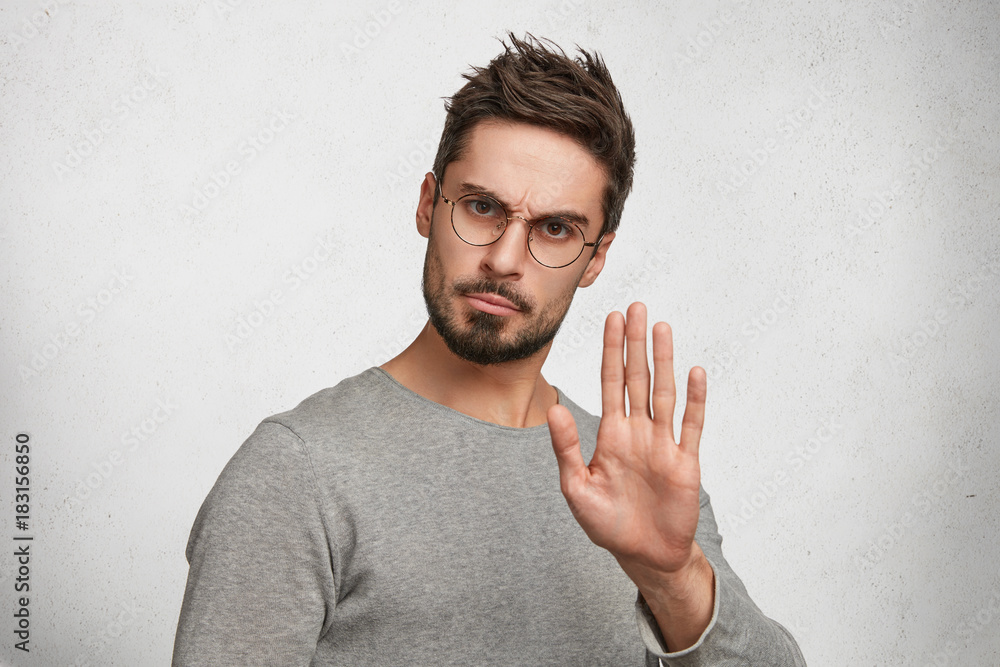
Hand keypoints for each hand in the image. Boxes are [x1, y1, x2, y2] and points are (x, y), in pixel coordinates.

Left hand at [547, 302, 706, 577]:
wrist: (644, 556)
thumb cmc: (607, 523)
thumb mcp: (576, 488)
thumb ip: (566, 448)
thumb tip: (553, 408)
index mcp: (611, 435)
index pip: (610, 382)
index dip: (611, 351)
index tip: (612, 319)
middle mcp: (638, 432)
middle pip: (637, 378)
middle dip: (636, 343)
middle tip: (637, 307)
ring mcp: (663, 444)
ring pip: (663, 392)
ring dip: (663, 360)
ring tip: (662, 328)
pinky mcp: (685, 462)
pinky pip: (692, 426)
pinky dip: (695, 400)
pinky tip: (696, 372)